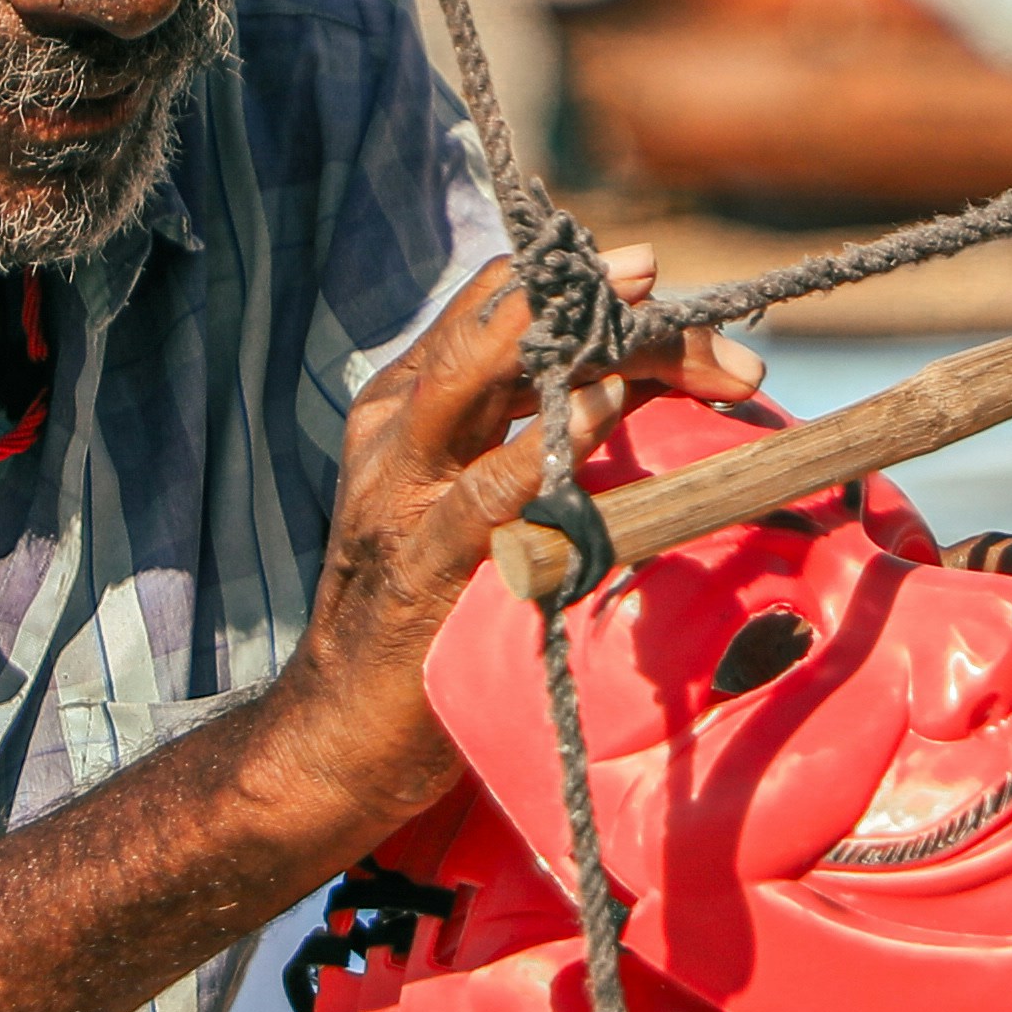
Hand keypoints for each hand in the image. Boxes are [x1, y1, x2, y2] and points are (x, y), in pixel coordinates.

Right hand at [243, 250, 760, 859]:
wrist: (340, 732)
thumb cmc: (428, 612)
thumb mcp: (478, 501)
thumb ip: (538, 439)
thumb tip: (643, 389)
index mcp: (407, 402)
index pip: (497, 306)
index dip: (576, 281)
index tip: (658, 280)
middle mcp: (397, 430)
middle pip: (498, 328)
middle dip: (591, 302)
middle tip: (671, 291)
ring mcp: (401, 493)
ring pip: (479, 378)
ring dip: (576, 347)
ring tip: (648, 321)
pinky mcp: (421, 566)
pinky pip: (488, 489)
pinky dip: (548, 444)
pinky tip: (602, 409)